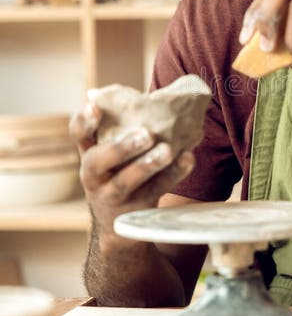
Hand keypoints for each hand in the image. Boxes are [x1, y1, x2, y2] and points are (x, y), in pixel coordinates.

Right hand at [69, 103, 194, 235]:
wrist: (118, 224)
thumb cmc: (116, 171)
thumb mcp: (108, 151)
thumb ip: (114, 125)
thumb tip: (111, 91)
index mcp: (88, 153)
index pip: (78, 135)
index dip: (84, 121)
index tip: (94, 106)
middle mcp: (93, 176)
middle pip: (97, 162)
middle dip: (120, 147)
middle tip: (146, 134)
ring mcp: (113, 195)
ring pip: (126, 182)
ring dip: (147, 165)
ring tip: (167, 150)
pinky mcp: (136, 207)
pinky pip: (156, 190)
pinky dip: (174, 174)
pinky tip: (188, 158)